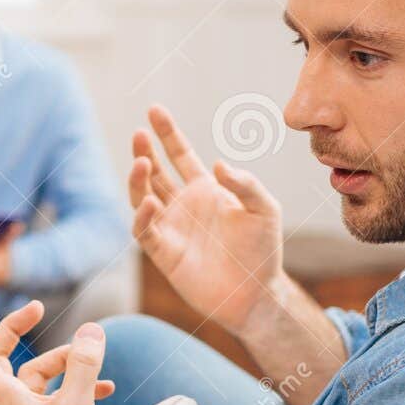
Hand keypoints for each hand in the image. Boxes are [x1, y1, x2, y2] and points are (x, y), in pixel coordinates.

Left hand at [0, 288, 114, 404]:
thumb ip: (84, 366)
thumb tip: (92, 329)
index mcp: (5, 397)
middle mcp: (11, 403)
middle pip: (2, 355)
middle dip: (19, 329)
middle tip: (39, 308)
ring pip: (38, 373)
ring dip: (67, 363)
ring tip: (97, 366)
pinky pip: (57, 393)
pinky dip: (78, 384)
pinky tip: (107, 388)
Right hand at [130, 104, 284, 334]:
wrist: (254, 294)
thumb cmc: (263, 250)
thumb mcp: (265, 209)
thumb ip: (245, 184)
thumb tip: (216, 164)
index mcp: (205, 190)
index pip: (180, 154)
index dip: (167, 133)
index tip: (154, 110)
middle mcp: (183, 205)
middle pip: (156, 171)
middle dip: (145, 151)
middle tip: (139, 133)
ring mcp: (170, 227)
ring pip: (143, 197)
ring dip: (139, 180)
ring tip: (141, 163)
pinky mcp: (163, 252)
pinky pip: (145, 230)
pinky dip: (143, 216)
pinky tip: (150, 203)